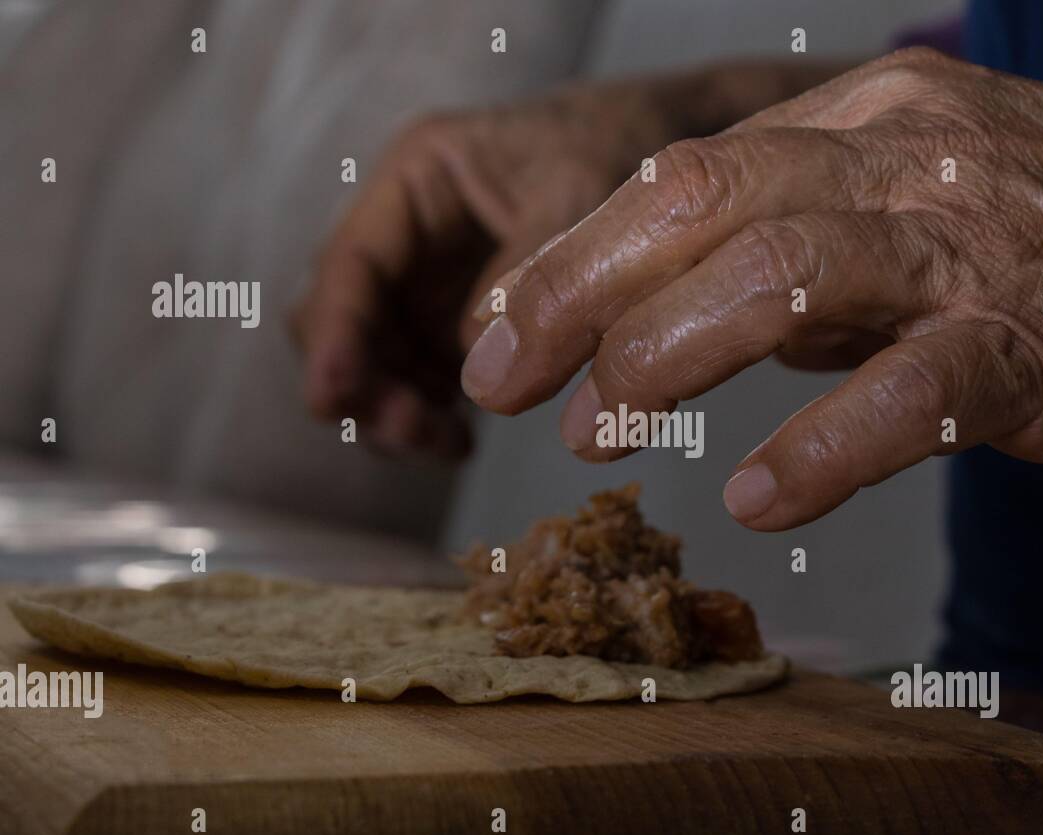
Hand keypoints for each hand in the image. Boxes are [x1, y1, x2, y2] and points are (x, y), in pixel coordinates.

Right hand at [289, 63, 840, 457]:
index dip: (335, 334)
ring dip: (392, 411)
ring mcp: (433, 281)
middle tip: (414, 432)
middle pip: (345, 320)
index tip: (332, 397)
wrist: (672, 151)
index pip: (349, 262)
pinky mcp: (459, 322)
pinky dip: (428, 414)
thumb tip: (479, 362)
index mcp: (420, 177)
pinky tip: (460, 441)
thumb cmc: (620, 144)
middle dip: (363, 384)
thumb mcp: (578, 191)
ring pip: (376, 361)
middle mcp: (410, 232)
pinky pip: (420, 378)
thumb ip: (531, 269)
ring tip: (446, 442)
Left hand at [461, 48, 1042, 527]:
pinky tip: (760, 497)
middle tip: (497, 379)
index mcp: (870, 127)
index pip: (683, 180)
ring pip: (787, 272)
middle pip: (700, 206)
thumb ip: (815, 253)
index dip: (572, 259)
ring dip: (667, 354)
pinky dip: (828, 443)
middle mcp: (908, 163)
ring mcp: (975, 247)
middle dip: (575, 294)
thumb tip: (690, 318)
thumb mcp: (934, 207)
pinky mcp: (1041, 341)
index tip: (500, 333)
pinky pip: (917, 388)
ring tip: (598, 433)